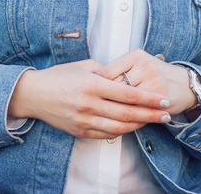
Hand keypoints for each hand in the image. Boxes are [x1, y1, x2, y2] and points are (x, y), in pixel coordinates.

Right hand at [8, 60, 171, 139]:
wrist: (34, 94)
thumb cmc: (59, 76)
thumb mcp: (82, 65)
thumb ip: (106, 71)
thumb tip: (124, 76)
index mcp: (92, 84)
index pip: (128, 94)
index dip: (149, 99)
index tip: (163, 100)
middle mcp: (89, 104)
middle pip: (128, 113)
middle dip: (151, 115)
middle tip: (166, 115)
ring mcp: (84, 119)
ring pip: (119, 127)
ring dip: (139, 125)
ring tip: (151, 121)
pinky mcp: (80, 130)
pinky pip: (107, 134)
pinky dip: (121, 131)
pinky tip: (130, 126)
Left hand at [96, 49, 197, 116]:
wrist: (187, 84)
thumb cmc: (156, 73)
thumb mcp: (137, 63)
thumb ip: (117, 69)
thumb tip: (93, 81)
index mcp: (136, 56)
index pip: (108, 72)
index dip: (96, 85)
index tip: (87, 94)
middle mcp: (146, 67)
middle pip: (116, 87)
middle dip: (103, 99)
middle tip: (92, 107)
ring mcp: (154, 84)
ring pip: (126, 102)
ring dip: (114, 110)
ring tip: (102, 115)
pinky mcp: (161, 100)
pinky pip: (138, 111)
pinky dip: (128, 118)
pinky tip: (118, 121)